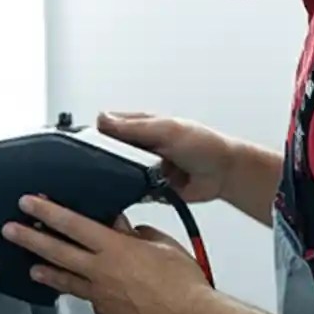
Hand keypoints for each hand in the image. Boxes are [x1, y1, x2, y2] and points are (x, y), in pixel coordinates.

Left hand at [3, 194, 217, 313]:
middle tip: (10, 230)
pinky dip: (79, 292)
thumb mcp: (162, 245)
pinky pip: (86, 299)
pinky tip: (75, 291)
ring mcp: (100, 295)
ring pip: (66, 279)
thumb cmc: (183, 285)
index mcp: (114, 248)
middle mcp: (101, 271)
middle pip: (57, 251)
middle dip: (29, 238)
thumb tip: (124, 227)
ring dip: (46, 270)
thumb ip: (137, 234)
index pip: (72, 223)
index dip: (47, 211)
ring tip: (32, 266)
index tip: (29, 203)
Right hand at [98, 112, 238, 203]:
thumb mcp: (166, 129)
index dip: (97, 133)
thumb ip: (133, 127)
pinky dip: (130, 194)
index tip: (89, 142)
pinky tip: (132, 192)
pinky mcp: (148, 188)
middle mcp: (139, 146)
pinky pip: (131, 193)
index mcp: (141, 125)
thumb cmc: (204, 145)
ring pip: (118, 174)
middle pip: (109, 152)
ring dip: (120, 177)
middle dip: (108, 159)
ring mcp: (143, 168)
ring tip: (126, 177)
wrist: (224, 174)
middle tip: (111, 163)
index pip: (108, 126)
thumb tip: (101, 119)